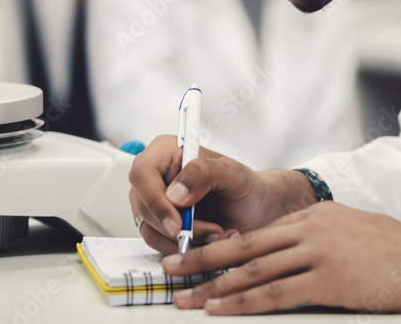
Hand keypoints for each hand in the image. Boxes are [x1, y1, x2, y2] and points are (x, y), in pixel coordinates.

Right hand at [128, 135, 316, 254]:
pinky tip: (211, 241)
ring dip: (183, 240)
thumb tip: (174, 194)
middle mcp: (157, 176)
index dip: (154, 200)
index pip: (142, 173)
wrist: (257, 211)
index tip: (176, 223)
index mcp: (168, 151)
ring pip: (150, 229)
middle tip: (211, 231)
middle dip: (176, 226)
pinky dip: (185, 249)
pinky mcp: (161, 226)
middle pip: (143, 205)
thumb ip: (204, 173)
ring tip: (218, 234)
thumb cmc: (246, 187)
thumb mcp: (233, 174)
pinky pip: (160, 244)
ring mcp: (156, 203)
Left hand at [163, 202, 400, 315]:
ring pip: (253, 271)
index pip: (258, 233)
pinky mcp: (329, 280)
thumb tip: (290, 258)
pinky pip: (275, 294)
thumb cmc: (398, 253)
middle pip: (244, 246)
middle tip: (171, 271)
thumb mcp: (353, 231)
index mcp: (314, 216)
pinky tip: (221, 309)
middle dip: (203, 260)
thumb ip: (319, 239)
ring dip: (213, 286)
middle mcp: (310, 228)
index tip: (195, 257)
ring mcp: (318, 252)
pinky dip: (242, 303)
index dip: (222, 246)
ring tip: (185, 297)